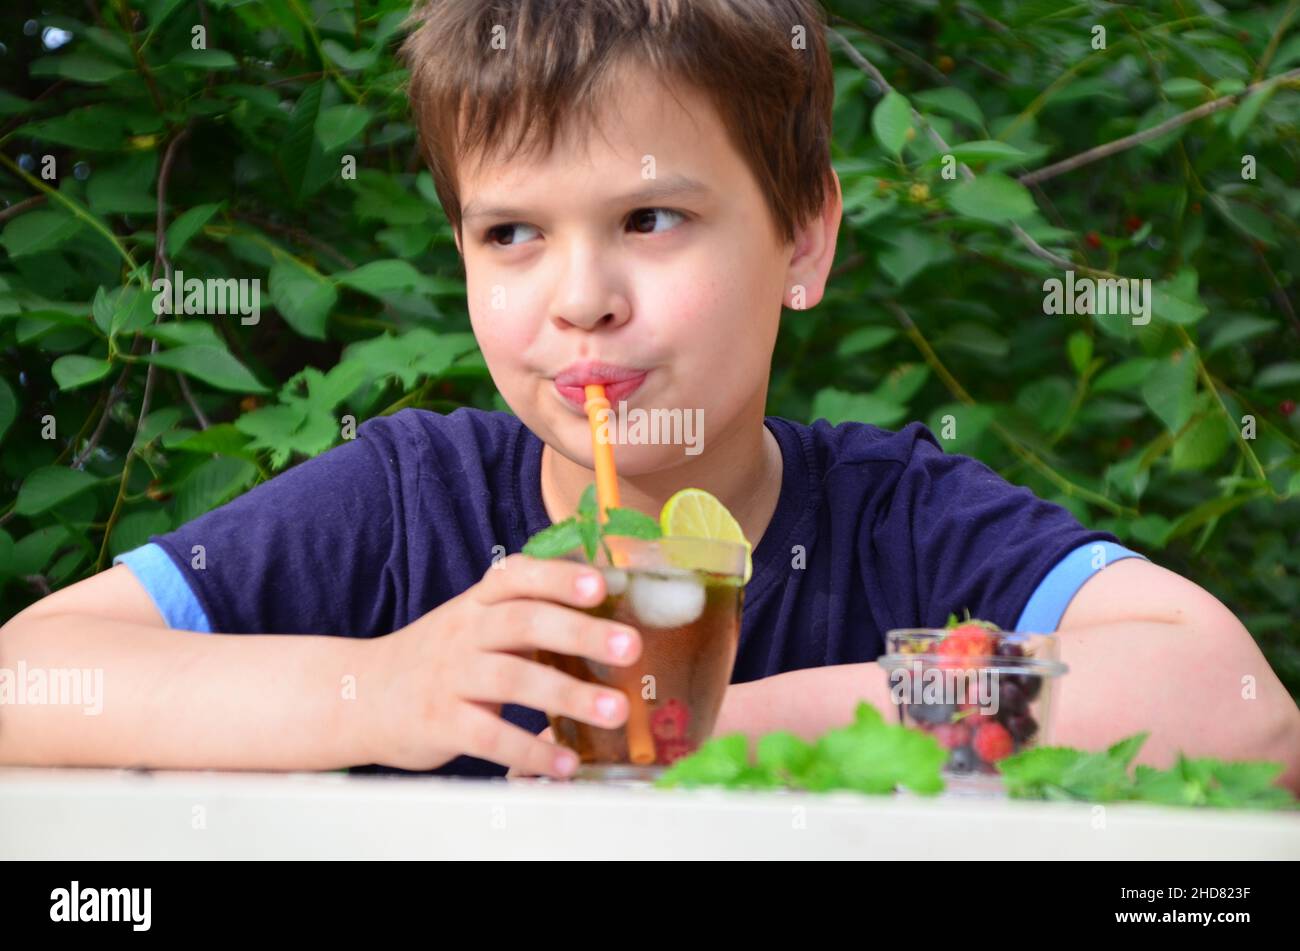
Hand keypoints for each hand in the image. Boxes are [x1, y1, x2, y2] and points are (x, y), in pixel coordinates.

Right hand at [364, 555, 641, 776]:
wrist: (360, 696)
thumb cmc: (438, 659)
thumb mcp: (474, 624)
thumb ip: (527, 616)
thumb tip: (606, 616)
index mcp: (479, 604)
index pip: (517, 576)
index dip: (558, 576)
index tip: (599, 584)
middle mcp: (465, 632)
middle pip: (524, 621)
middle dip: (581, 631)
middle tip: (630, 646)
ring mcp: (450, 677)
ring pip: (513, 678)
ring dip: (569, 695)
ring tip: (615, 710)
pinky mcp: (440, 722)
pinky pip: (489, 736)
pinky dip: (530, 750)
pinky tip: (565, 763)